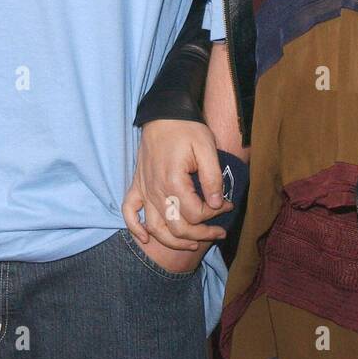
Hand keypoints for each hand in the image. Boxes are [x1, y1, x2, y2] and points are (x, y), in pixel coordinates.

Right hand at [122, 119, 231, 254]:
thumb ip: (212, 178)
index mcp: (174, 181)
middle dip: (201, 234)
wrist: (163, 115)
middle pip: (177, 227)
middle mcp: (156, 190)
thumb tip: (218, 204)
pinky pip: (129, 212)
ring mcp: (144, 189)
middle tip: (219, 232)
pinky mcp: (137, 185)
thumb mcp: (207, 147)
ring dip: (173, 242)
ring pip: (155, 227)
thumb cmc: (187, 129)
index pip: (195, 213)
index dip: (215, 214)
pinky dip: (135, 228)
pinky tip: (146, 238)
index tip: (228, 205)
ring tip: (194, 243)